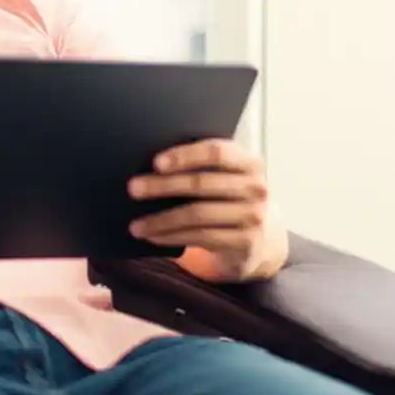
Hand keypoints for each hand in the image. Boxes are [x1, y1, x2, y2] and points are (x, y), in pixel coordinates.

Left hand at [127, 139, 286, 281]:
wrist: (260, 239)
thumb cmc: (229, 199)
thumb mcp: (224, 179)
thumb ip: (201, 167)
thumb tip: (152, 167)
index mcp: (249, 162)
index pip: (216, 152)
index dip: (185, 156)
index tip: (156, 163)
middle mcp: (256, 187)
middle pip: (201, 183)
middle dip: (162, 186)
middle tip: (133, 189)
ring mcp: (254, 216)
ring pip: (197, 214)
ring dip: (161, 220)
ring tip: (136, 224)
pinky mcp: (245, 242)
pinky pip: (201, 237)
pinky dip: (172, 237)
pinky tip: (153, 237)